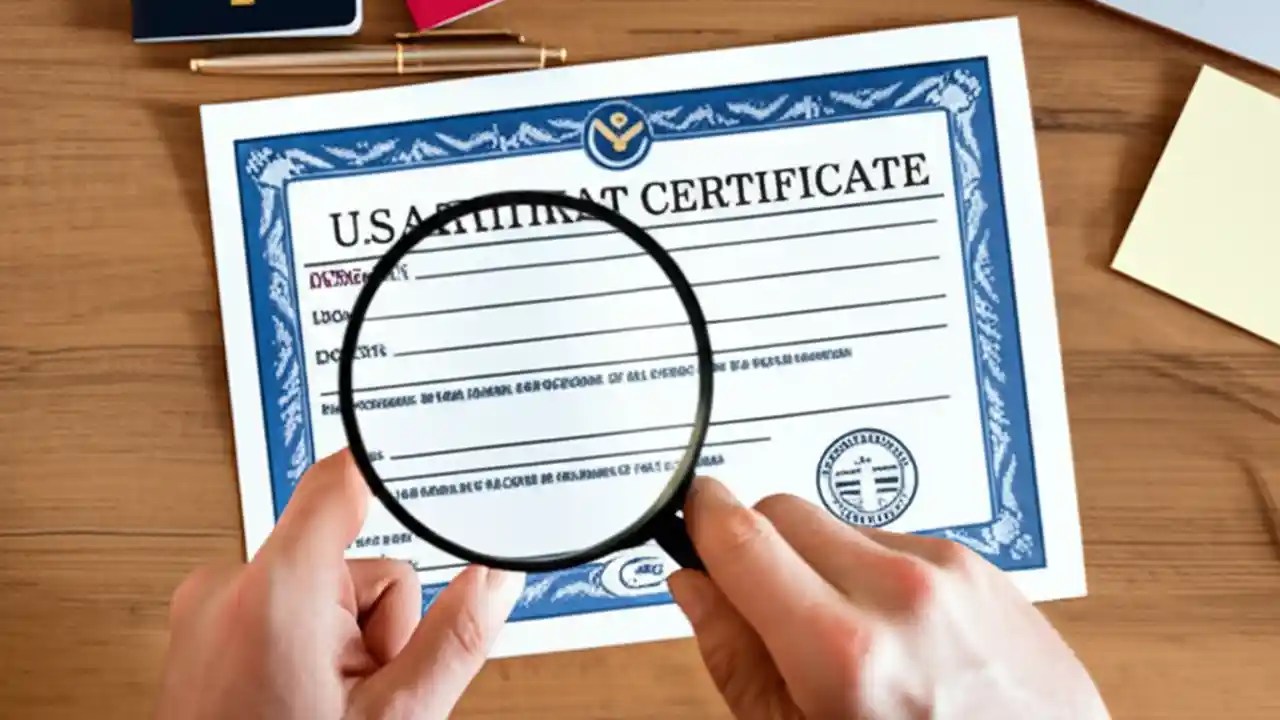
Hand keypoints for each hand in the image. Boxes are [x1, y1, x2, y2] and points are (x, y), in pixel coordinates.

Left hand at [156, 449, 524, 719]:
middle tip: (364, 686)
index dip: (388, 468)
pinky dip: (302, 646)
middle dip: (373, 618)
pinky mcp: (201, 632)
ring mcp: (206, 613)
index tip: (416, 451)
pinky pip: (280, 609)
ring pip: (319, 587)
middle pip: (349, 559)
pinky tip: (302, 697)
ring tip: (329, 699)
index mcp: (274, 594)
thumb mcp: (396, 719)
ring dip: (340, 637)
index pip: (339, 481)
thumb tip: (498, 581)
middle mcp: (227, 590)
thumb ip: (456, 640)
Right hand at [667, 477, 1107, 719]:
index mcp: (845, 652)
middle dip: (760, 547)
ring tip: (849, 637)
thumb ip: (737, 660)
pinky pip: (896, 540)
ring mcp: (950, 573)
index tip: (691, 517)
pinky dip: (878, 574)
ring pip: (840, 524)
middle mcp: (902, 595)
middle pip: (785, 510)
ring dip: (823, 563)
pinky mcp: (982, 566)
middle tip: (766, 606)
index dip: (700, 517)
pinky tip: (897, 633)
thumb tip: (695, 586)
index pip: (741, 534)